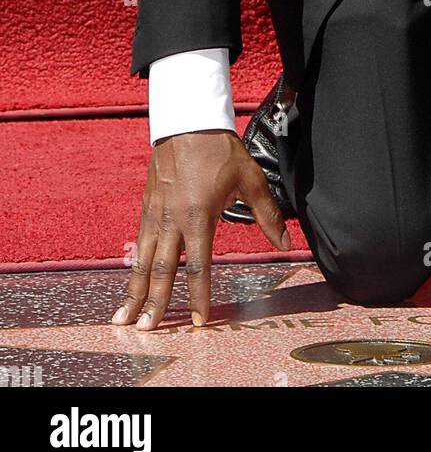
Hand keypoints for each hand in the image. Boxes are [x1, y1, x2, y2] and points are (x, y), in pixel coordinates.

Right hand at [110, 130, 289, 330]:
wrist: (188, 121)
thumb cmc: (220, 150)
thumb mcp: (250, 179)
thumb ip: (266, 215)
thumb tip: (285, 244)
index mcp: (199, 215)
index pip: (198, 265)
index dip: (198, 295)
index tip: (198, 320)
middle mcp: (173, 219)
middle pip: (161, 270)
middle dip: (154, 303)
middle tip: (147, 330)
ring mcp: (156, 213)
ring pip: (142, 260)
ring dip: (134, 290)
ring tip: (125, 317)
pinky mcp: (147, 206)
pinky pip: (138, 242)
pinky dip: (131, 266)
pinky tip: (128, 282)